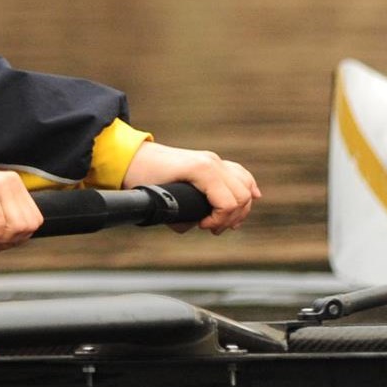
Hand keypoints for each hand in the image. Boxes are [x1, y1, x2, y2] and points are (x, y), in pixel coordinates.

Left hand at [121, 141, 259, 234]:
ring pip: (245, 185)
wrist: (132, 157)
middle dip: (231, 218)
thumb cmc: (142, 176)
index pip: (229, 201)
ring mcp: (213, 160)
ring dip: (241, 207)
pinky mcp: (212, 162)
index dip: (220, 221)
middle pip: (242, 195)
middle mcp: (212, 162)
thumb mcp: (157, 199)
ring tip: (226, 222)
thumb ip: (177, 218)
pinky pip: (240, 173)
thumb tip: (192, 226)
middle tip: (212, 229)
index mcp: (201, 169)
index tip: (203, 227)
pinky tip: (254, 197)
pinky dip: (248, 186)